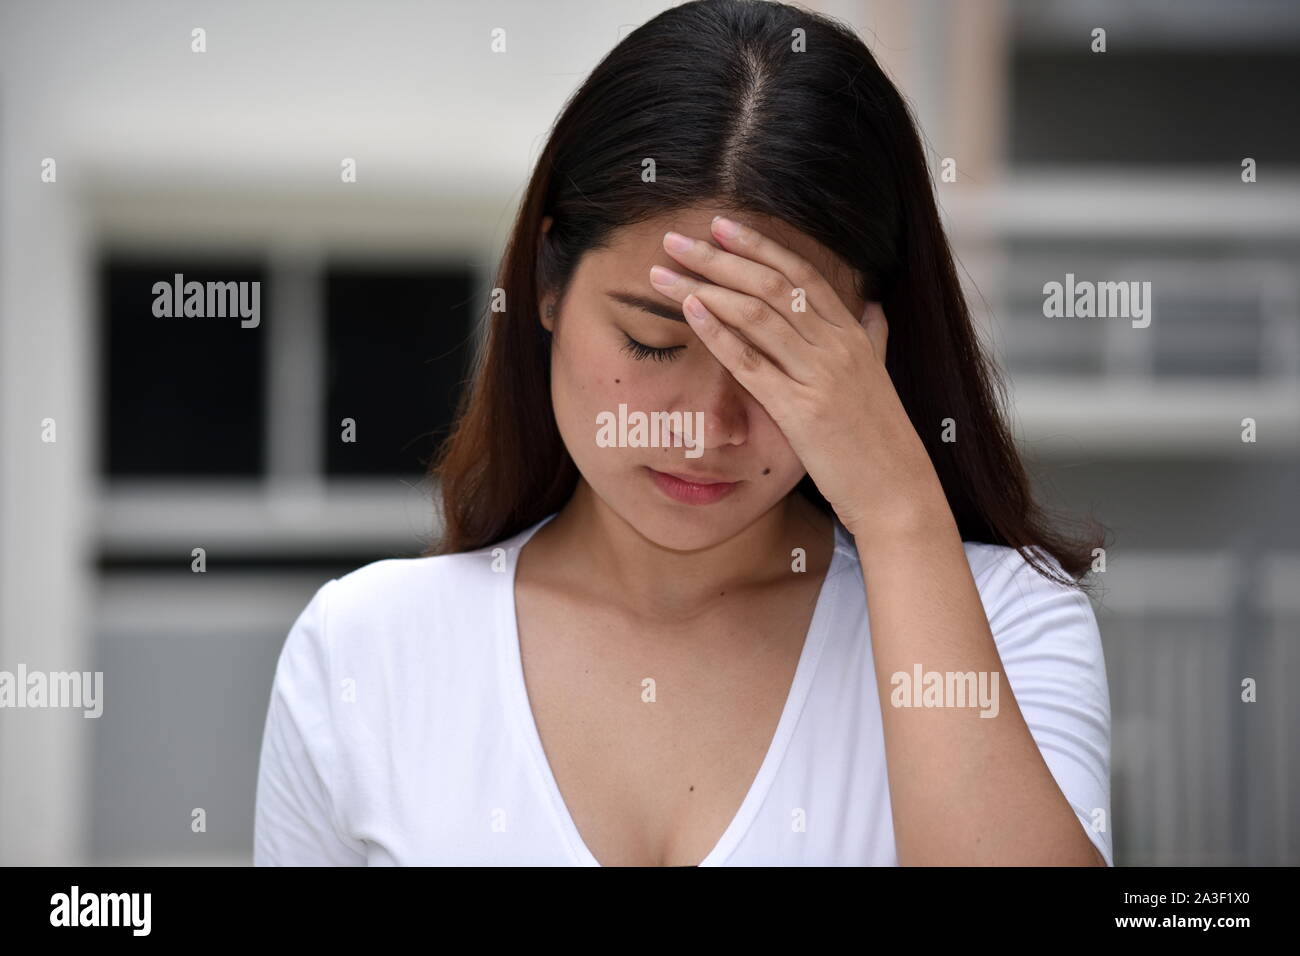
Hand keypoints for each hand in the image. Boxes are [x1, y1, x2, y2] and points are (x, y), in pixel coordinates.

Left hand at [650, 216, 945, 536]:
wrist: (896, 492)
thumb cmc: (880, 442)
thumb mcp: (880, 379)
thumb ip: (873, 339)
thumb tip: (873, 306)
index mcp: (853, 335)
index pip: (800, 274)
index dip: (759, 246)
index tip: (721, 226)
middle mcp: (836, 346)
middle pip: (769, 285)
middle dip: (718, 258)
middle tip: (675, 240)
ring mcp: (819, 375)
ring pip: (755, 315)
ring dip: (704, 287)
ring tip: (663, 274)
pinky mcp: (800, 409)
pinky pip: (752, 362)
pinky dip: (718, 332)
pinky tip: (690, 312)